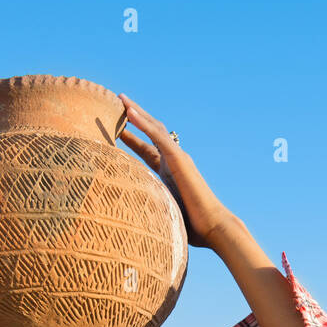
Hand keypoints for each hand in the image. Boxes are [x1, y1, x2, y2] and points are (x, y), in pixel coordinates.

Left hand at [117, 93, 233, 249]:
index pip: (146, 149)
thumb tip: (132, 221)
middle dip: (134, 117)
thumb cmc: (191, 227)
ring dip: (137, 112)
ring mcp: (178, 158)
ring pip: (154, 128)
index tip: (114, 129)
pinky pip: (158, 136)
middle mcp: (174, 160)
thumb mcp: (163, 211)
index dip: (131, 137)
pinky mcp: (179, 160)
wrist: (212, 227)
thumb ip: (150, 207)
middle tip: (115, 104)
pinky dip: (143, 123)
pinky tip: (129, 111)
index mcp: (169, 171)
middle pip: (151, 131)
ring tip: (119, 99)